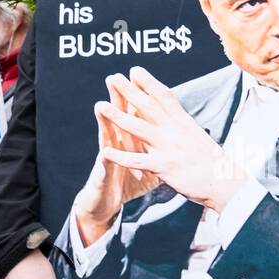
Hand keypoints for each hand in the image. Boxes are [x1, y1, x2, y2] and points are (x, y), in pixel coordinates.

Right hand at [72, 73, 159, 245]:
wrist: (106, 203)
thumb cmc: (128, 181)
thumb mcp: (147, 162)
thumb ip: (157, 147)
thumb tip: (178, 137)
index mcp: (131, 139)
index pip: (134, 114)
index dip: (138, 97)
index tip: (140, 75)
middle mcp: (117, 144)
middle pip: (119, 118)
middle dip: (118, 99)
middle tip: (114, 79)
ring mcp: (108, 158)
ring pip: (106, 137)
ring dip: (103, 123)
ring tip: (100, 106)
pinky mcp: (103, 176)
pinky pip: (106, 169)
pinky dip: (107, 161)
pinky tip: (105, 153)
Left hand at [97, 67, 248, 213]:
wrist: (226, 184)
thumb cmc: (212, 162)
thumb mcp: (197, 135)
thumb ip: (181, 125)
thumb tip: (170, 113)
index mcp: (184, 122)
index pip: (164, 97)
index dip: (149, 82)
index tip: (134, 70)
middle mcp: (175, 130)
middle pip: (148, 106)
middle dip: (128, 90)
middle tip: (112, 77)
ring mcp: (169, 147)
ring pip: (139, 128)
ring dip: (118, 116)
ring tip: (100, 105)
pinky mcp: (164, 167)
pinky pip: (138, 160)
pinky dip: (121, 157)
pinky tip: (105, 152)